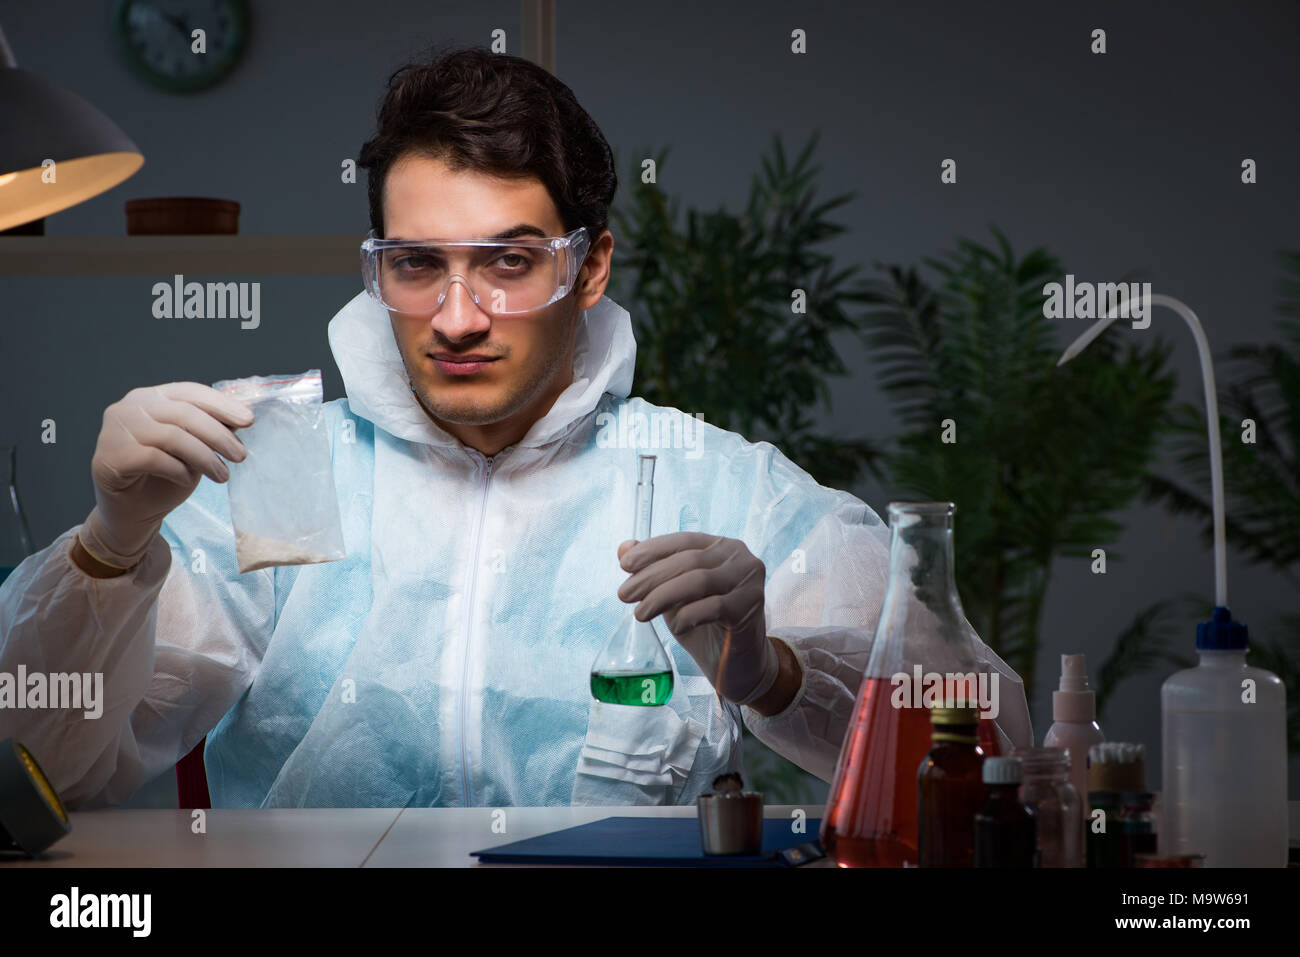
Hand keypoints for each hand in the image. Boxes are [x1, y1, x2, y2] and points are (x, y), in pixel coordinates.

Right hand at [80, 382, 254, 568]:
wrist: (133, 512)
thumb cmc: (165, 476)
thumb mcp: (195, 449)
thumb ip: (210, 430)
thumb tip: (242, 418)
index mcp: (151, 397)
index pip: (190, 392)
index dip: (221, 405)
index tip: (249, 420)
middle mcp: (129, 407)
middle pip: (184, 413)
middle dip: (218, 435)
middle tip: (241, 456)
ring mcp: (114, 430)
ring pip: (172, 436)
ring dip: (205, 457)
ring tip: (223, 475)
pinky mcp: (109, 456)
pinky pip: (154, 458)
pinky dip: (178, 470)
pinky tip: (188, 480)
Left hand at [617, 532, 779, 705]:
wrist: (736, 664)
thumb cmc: (704, 623)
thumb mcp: (673, 594)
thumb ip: (653, 570)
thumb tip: (624, 547)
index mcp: (721, 547)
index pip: (683, 540)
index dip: (652, 549)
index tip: (624, 565)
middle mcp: (739, 558)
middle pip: (688, 560)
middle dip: (651, 577)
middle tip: (624, 594)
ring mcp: (749, 581)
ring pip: (698, 580)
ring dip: (663, 596)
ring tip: (641, 613)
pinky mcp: (750, 606)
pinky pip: (714, 606)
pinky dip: (689, 615)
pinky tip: (676, 627)